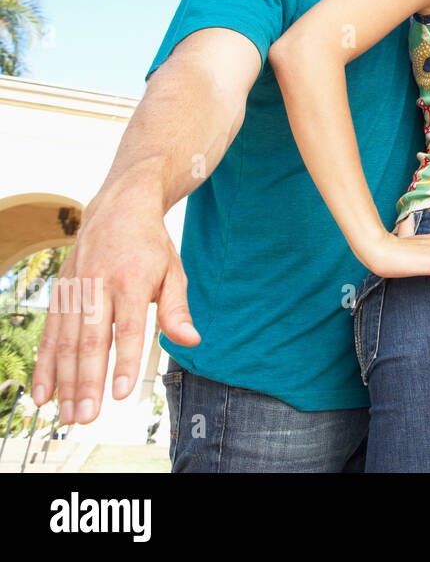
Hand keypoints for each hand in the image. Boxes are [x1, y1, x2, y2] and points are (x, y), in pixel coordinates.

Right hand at [32, 188, 199, 425]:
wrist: (118, 208)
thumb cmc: (151, 246)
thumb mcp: (174, 271)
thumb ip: (177, 310)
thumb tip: (190, 341)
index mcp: (131, 279)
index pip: (128, 328)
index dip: (125, 362)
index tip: (124, 393)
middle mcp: (97, 285)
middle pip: (90, 340)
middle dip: (87, 381)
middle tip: (88, 416)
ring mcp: (74, 289)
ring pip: (65, 341)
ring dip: (64, 381)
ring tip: (68, 414)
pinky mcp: (59, 293)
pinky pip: (49, 334)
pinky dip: (44, 366)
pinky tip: (43, 394)